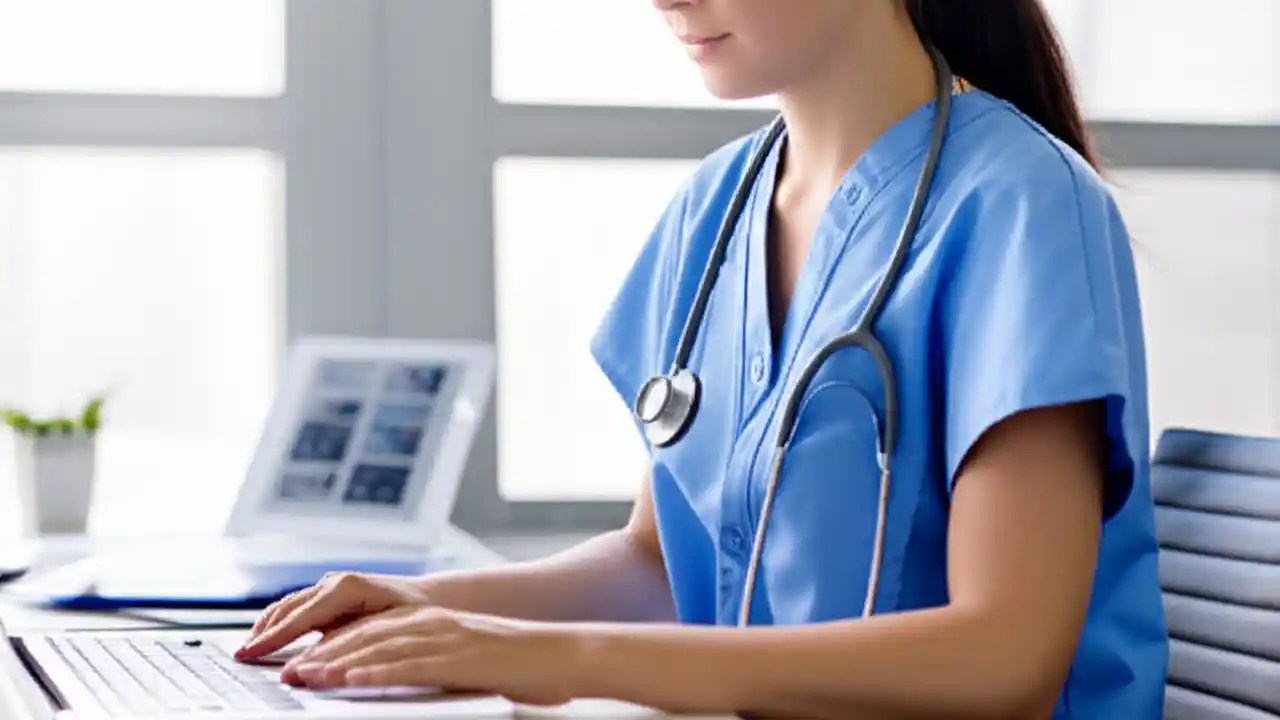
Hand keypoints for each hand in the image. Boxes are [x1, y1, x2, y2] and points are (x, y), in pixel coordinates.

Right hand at [236, 572, 433, 660]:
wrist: (432, 598)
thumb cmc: (414, 612)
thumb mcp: (384, 629)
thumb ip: (348, 640)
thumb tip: (318, 659)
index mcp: (347, 587)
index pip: (299, 616)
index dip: (273, 637)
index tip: (250, 653)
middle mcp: (335, 583)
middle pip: (287, 609)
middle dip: (263, 632)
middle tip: (241, 655)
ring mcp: (332, 586)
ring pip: (289, 606)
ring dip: (267, 626)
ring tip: (248, 648)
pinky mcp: (331, 595)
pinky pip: (298, 608)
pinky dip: (280, 622)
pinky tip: (269, 638)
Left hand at [281, 605, 581, 706]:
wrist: (563, 654)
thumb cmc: (518, 664)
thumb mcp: (464, 659)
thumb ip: (428, 663)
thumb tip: (393, 679)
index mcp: (431, 620)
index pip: (369, 630)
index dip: (330, 646)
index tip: (298, 662)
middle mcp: (432, 622)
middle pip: (365, 635)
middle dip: (322, 653)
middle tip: (287, 672)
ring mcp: (445, 637)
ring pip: (379, 647)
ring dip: (337, 662)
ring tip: (306, 677)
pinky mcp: (459, 656)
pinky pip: (409, 664)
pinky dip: (376, 671)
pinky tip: (351, 679)